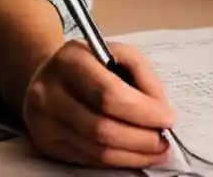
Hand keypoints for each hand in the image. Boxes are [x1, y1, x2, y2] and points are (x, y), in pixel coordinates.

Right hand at [22, 40, 176, 167]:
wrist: (47, 76)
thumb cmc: (89, 64)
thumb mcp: (116, 53)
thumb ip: (143, 74)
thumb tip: (159, 107)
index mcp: (70, 61)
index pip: (109, 94)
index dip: (143, 111)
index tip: (167, 117)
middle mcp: (50, 92)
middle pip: (102, 127)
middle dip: (141, 138)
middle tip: (164, 140)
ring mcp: (44, 122)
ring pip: (97, 150)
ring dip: (133, 154)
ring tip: (155, 150)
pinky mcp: (46, 143)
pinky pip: (89, 159)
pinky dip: (118, 160)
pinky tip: (134, 153)